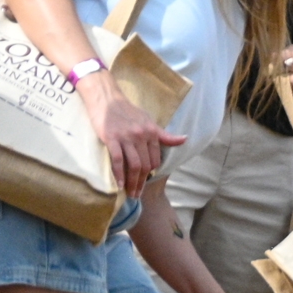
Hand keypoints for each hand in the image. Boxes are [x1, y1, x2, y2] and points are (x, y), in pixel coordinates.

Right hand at [79, 73, 186, 196]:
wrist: (107, 99)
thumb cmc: (128, 111)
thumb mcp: (149, 121)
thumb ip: (163, 135)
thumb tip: (185, 139)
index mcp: (151, 131)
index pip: (156, 158)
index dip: (152, 172)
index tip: (146, 181)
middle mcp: (141, 135)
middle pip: (145, 165)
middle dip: (142, 182)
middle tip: (137, 194)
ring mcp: (126, 138)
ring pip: (134, 165)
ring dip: (133, 182)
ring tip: (130, 193)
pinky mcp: (111, 139)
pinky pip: (118, 160)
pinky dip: (119, 175)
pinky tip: (119, 185)